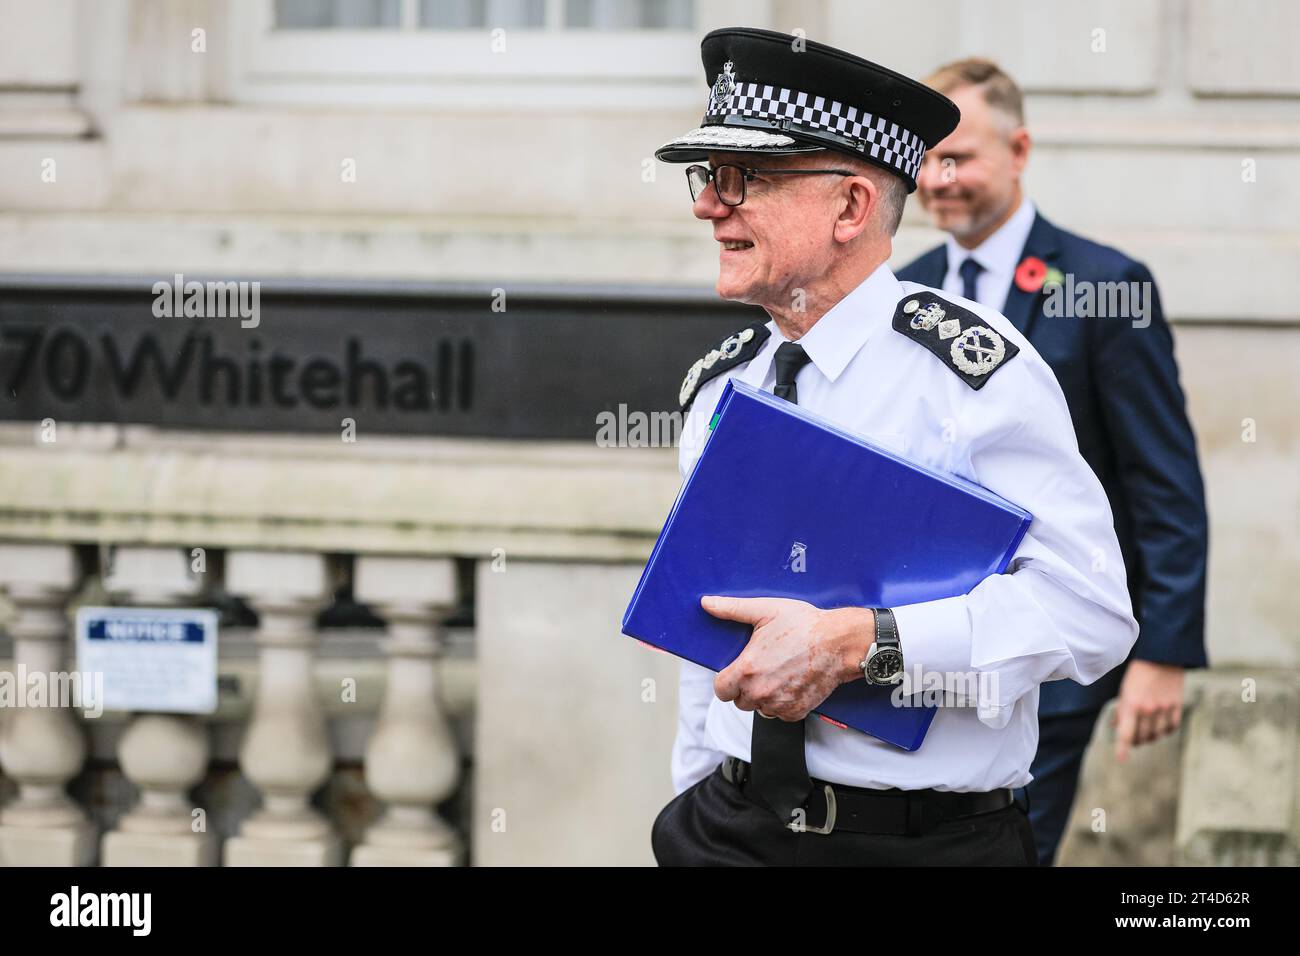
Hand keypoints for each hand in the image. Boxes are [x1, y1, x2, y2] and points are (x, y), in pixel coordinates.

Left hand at [701, 595, 873, 720]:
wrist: (839, 642)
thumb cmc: (804, 624)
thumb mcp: (764, 610)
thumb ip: (731, 609)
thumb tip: (707, 603)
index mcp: (747, 670)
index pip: (720, 690)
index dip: (726, 681)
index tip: (737, 671)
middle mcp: (760, 692)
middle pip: (739, 701)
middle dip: (745, 687)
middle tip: (762, 667)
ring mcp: (779, 705)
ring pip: (759, 709)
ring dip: (764, 697)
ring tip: (778, 673)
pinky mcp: (797, 712)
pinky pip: (780, 714)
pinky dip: (783, 704)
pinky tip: (791, 683)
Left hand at [1111, 660, 1184, 762]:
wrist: (1161, 657)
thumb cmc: (1137, 674)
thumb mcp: (1124, 691)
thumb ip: (1121, 710)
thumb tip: (1116, 727)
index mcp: (1131, 704)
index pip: (1126, 733)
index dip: (1123, 748)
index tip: (1121, 759)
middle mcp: (1148, 709)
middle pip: (1142, 737)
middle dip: (1136, 740)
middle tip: (1133, 738)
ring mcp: (1164, 708)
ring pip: (1157, 734)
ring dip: (1150, 736)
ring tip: (1146, 731)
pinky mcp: (1177, 706)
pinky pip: (1172, 727)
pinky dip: (1165, 730)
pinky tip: (1160, 726)